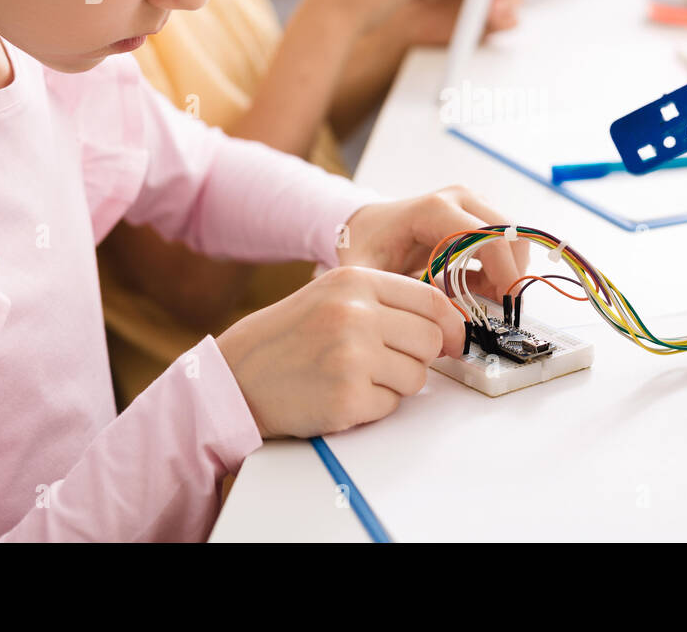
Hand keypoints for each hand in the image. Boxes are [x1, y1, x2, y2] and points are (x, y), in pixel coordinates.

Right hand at [216, 265, 465, 437]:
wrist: (235, 376)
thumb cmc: (288, 338)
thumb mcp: (334, 296)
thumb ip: (388, 302)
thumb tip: (448, 324)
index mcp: (355, 280)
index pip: (432, 299)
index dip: (450, 324)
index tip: (452, 339)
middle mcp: (355, 313)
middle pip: (430, 339)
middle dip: (419, 357)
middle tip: (386, 362)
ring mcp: (351, 355)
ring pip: (416, 376)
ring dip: (395, 384)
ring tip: (355, 376)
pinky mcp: (347, 396)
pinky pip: (391, 405)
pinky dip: (372, 406)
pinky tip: (341, 394)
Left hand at [337, 185, 528, 300]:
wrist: (366, 225)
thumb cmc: (367, 246)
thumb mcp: (371, 276)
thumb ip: (401, 300)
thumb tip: (438, 329)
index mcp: (433, 209)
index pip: (487, 237)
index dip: (503, 271)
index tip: (506, 304)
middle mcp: (458, 198)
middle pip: (508, 233)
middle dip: (510, 273)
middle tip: (498, 308)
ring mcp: (471, 202)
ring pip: (513, 236)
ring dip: (506, 270)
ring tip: (483, 298)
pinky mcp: (478, 212)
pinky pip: (505, 240)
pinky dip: (500, 267)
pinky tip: (478, 287)